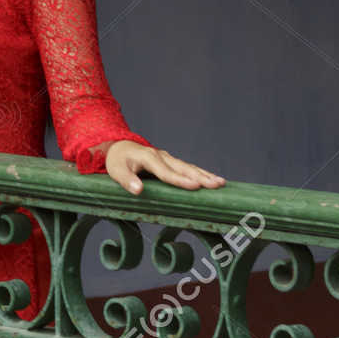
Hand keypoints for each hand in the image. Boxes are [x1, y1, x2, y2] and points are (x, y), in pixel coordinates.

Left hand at [103, 141, 224, 194]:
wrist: (118, 147)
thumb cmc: (117, 161)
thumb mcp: (116, 171)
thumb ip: (127, 181)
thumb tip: (138, 190)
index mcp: (149, 158)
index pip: (166, 172)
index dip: (180, 180)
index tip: (196, 186)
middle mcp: (161, 156)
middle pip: (183, 168)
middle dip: (201, 177)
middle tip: (217, 184)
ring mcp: (167, 158)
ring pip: (188, 167)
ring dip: (205, 174)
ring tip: (221, 183)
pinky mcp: (170, 162)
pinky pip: (187, 168)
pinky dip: (201, 173)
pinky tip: (212, 179)